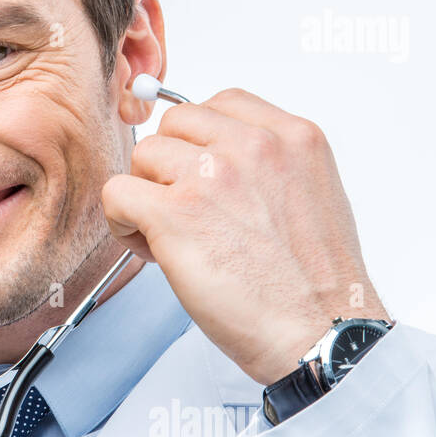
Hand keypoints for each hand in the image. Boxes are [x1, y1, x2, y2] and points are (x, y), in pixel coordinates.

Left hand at [101, 88, 388, 385]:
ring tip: (172, 236)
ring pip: (143, 154)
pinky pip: (118, 191)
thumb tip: (212, 154)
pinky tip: (150, 248)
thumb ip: (268, 163)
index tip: (203, 176)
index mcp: (292, 136)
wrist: (318, 332)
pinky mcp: (175, 211)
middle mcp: (253, 145)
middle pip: (175, 125)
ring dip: (147, 194)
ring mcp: (212, 175)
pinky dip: (123, 222)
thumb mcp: (313, 193)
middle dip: (171, 166)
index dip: (200, 143)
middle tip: (187, 212)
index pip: (220, 104)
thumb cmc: (314, 282)